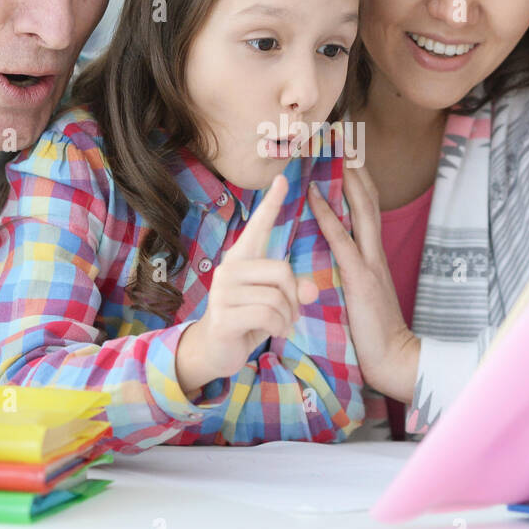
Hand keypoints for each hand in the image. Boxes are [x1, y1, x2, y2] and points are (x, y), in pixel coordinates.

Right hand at [176, 174, 317, 394]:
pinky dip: (279, 327)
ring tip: (281, 325)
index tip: (283, 178)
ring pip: (277, 296)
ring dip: (287, 316)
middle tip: (290, 314)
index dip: (272, 203)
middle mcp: (229, 269)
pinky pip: (268, 315)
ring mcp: (222, 291)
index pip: (258, 226)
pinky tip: (272, 332)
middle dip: (294, 297)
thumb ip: (295, 290)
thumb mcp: (276, 301)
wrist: (217, 350)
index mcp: (242, 258)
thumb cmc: (249, 318)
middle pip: (282, 270)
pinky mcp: (223, 315)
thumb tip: (312, 290)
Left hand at [307, 165, 418, 401]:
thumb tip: (333, 254)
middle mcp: (375, 250)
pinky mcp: (360, 277)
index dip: (358, 178)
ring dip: (346, 179)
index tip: (347, 152)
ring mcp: (369, 262)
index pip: (368, 206)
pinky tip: (315, 197)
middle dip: (355, 166)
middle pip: (368, 198)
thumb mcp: (361, 293)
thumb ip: (351, 270)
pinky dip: (328, 215)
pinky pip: (342, 240)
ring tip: (334, 152)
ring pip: (361, 210)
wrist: (393, 357)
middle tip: (343, 137)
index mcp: (374, 253)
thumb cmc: (373, 331)